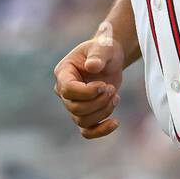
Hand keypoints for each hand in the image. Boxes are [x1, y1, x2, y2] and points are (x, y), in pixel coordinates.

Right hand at [53, 21, 125, 138]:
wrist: (110, 58)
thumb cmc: (104, 49)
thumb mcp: (103, 47)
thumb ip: (97, 55)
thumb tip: (92, 66)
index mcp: (63, 72)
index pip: (67, 90)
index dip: (87, 92)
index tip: (104, 85)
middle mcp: (64, 91)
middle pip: (75, 108)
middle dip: (98, 102)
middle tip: (111, 89)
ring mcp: (73, 104)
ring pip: (82, 121)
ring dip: (103, 112)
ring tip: (115, 96)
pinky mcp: (86, 113)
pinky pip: (87, 131)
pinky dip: (101, 131)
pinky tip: (116, 122)